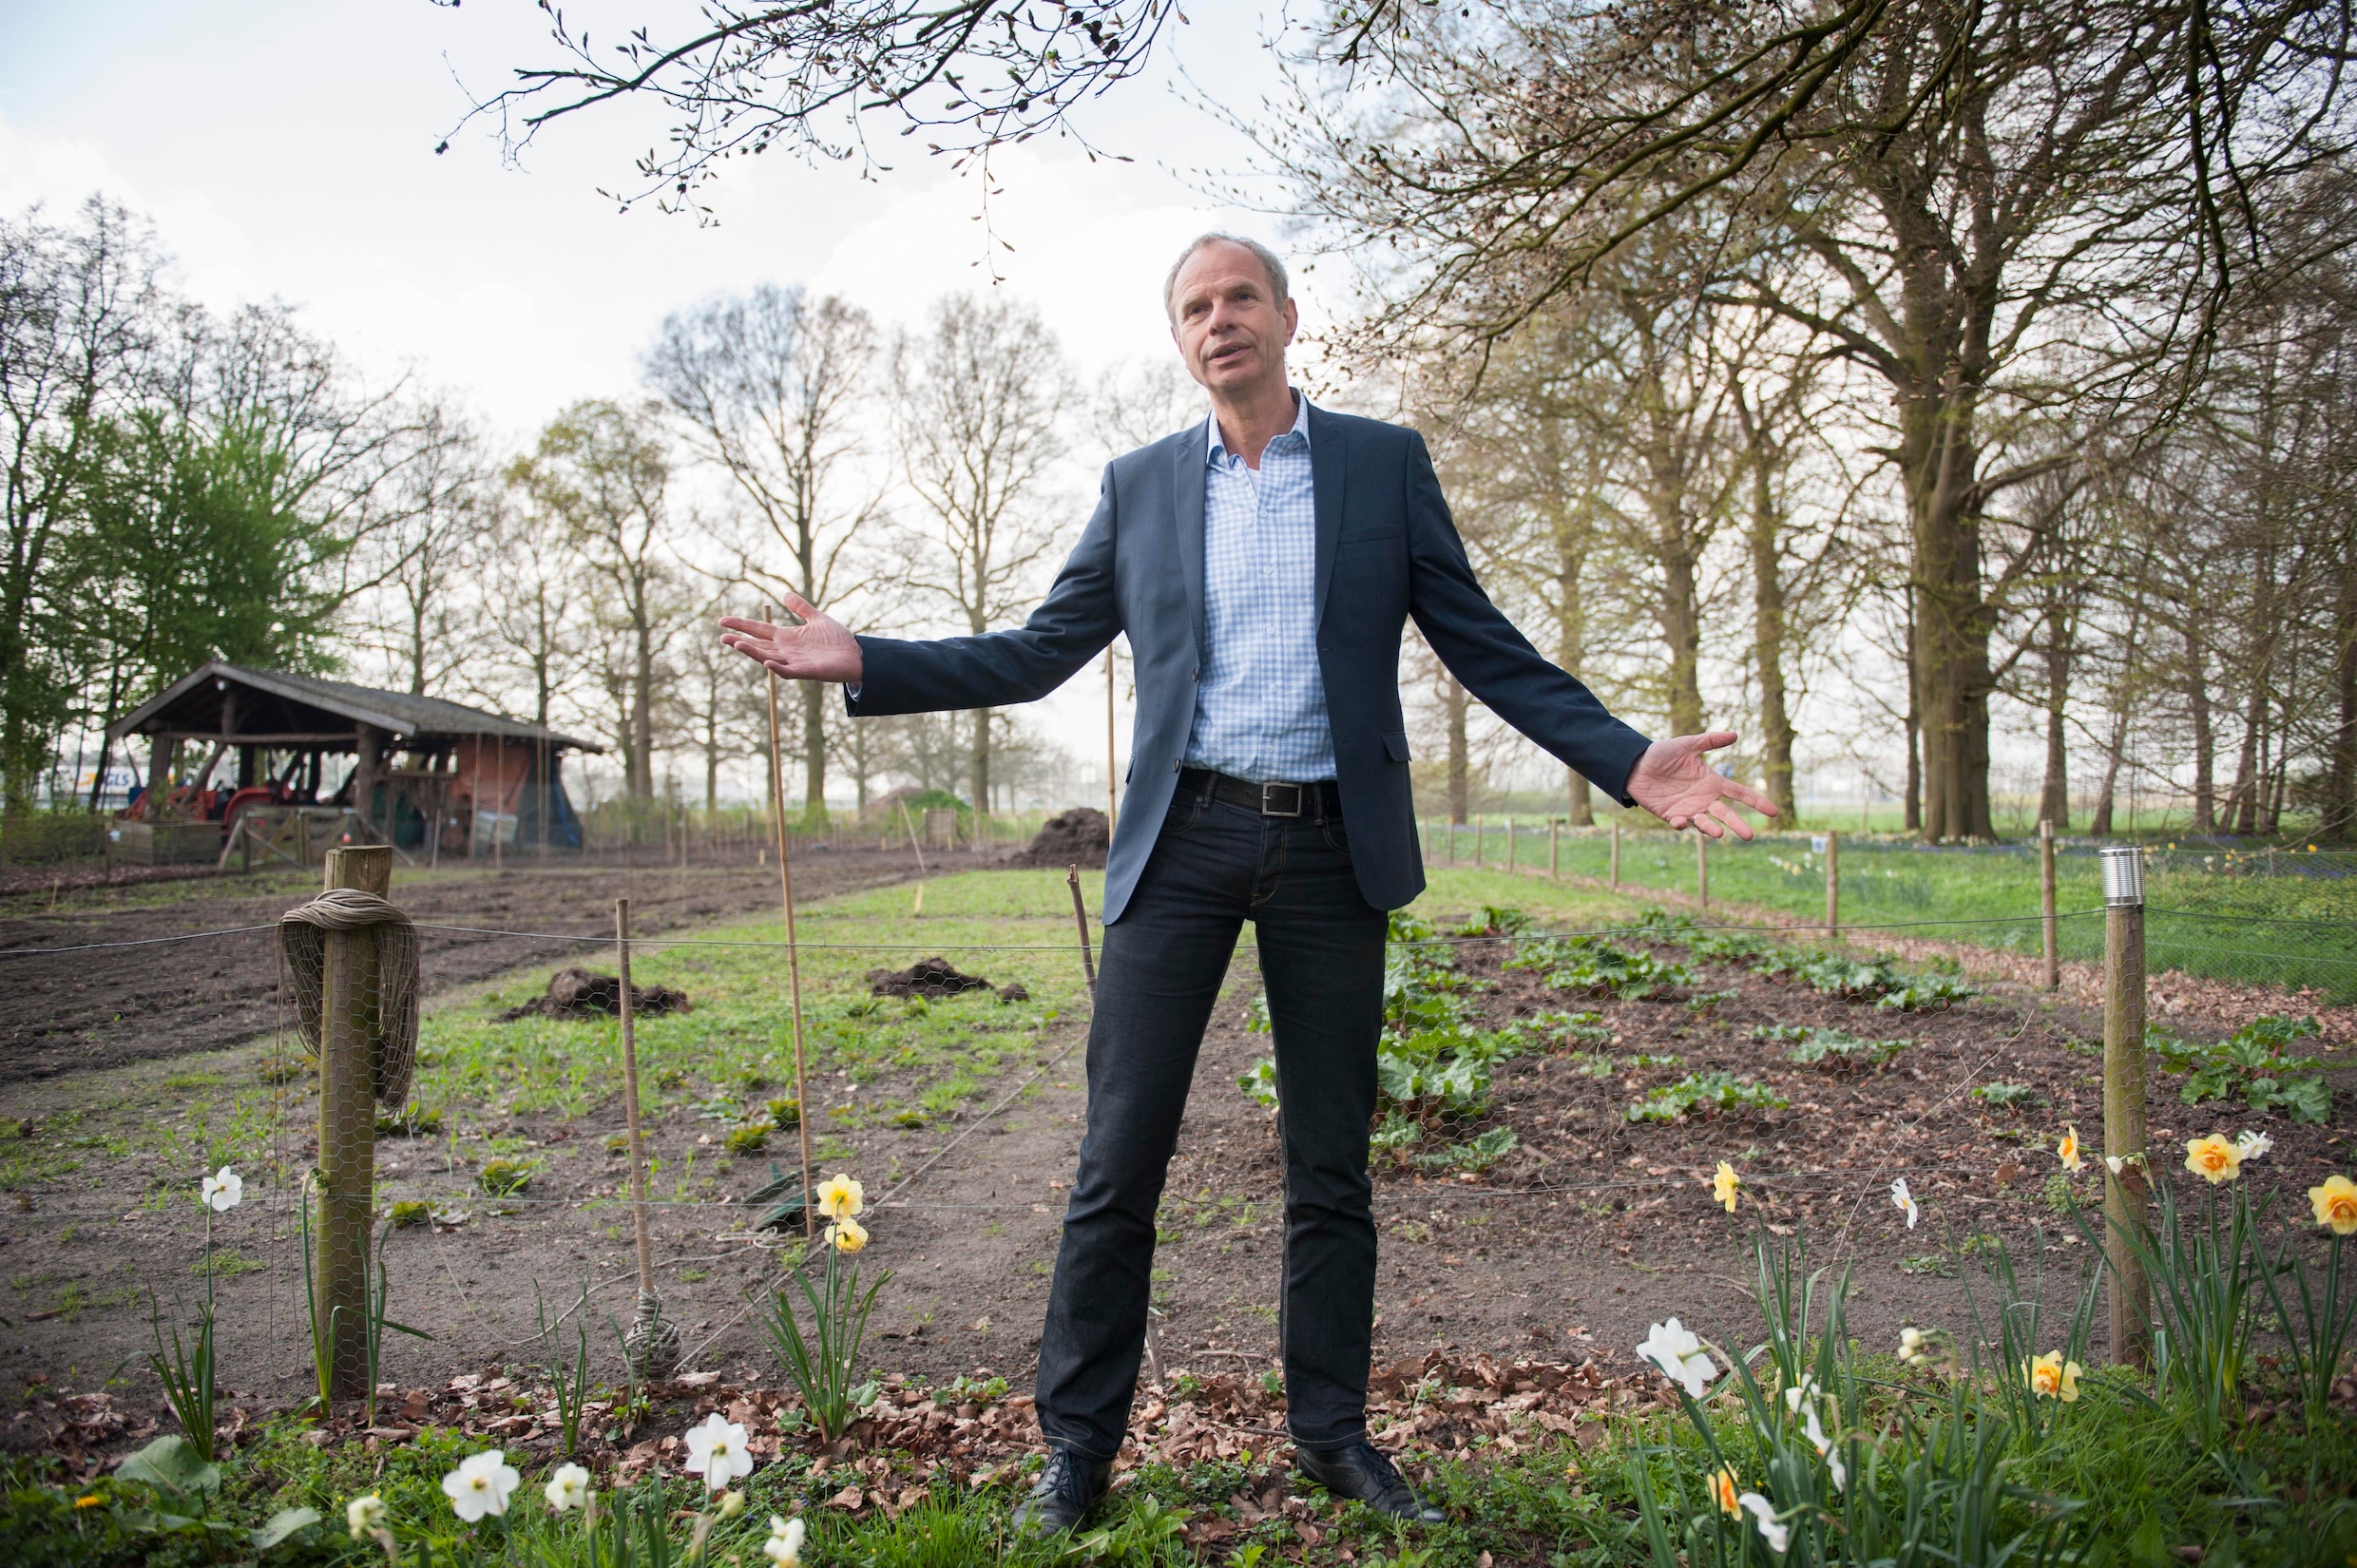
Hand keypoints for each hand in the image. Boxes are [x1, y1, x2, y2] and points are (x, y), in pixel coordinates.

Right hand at [719, 593, 863, 683]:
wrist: (856, 654)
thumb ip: (800, 607)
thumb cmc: (837, 639)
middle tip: (723, 637)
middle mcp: (786, 650)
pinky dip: (777, 668)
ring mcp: (795, 661)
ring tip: (737, 644)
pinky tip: (768, 662)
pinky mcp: (806, 672)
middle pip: (758, 645)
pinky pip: (788, 671)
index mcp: (787, 637)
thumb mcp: (816, 618)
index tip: (723, 621)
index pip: (758, 630)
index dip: (741, 625)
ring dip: (753, 652)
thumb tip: (785, 593)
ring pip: (768, 657)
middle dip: (740, 641)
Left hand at [1625, 731, 1778, 839]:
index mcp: (1712, 782)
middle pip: (1726, 814)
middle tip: (1750, 836)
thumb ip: (1710, 741)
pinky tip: (1680, 821)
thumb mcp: (1687, 744)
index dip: (1757, 802)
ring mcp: (1689, 808)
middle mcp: (1704, 798)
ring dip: (1711, 829)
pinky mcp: (1671, 815)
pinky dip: (1681, 824)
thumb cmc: (1662, 753)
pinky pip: (1679, 823)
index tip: (1773, 812)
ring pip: (1705, 822)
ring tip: (1719, 833)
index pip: (1740, 793)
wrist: (1636, 764)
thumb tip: (1735, 735)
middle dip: (1738, 825)